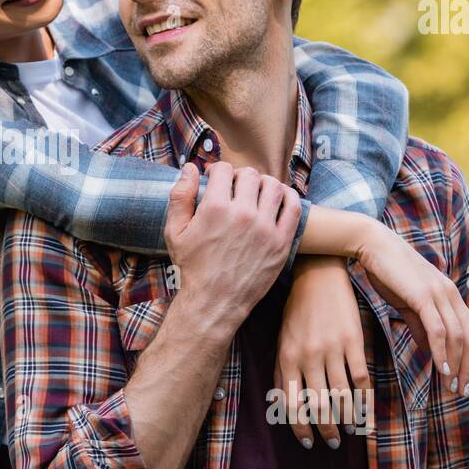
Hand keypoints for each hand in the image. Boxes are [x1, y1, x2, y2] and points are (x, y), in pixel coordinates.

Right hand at [164, 162, 301, 343]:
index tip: (216, 179)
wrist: (215, 301)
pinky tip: (278, 199)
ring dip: (263, 184)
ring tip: (255, 193)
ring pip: (273, 186)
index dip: (217, 170)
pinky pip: (293, 207)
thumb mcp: (175, 232)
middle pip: (250, 174)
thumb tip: (190, 167)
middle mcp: (242, 214)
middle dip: (240, 176)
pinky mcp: (281, 242)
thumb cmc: (193, 266)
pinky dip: (287, 196)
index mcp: (214, 208)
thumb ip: (180, 196)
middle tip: (235, 187)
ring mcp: (265, 228)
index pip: (224, 169)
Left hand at [274, 257, 369, 449]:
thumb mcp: (282, 341)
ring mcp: (332, 349)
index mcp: (286, 358)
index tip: (308, 442)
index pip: (291, 404)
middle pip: (318, 405)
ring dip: (346, 419)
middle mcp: (308, 357)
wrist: (318, 278)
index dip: (299, 428)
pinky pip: (361, 378)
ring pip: (341, 396)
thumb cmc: (296, 312)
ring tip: (349, 431)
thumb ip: (282, 371)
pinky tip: (365, 411)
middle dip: (325, 429)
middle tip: (332, 443)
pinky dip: (365, 400)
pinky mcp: (353, 341)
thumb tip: (282, 405)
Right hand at [355, 222, 468, 397]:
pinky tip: (439, 368)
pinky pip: (437, 330)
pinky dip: (441, 351)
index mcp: (449, 295)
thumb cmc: (387, 273)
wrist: (373, 245)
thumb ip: (420, 324)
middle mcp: (450, 294)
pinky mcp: (423, 296)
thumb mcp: (407, 302)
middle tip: (462, 390)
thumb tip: (429, 348)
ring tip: (451, 386)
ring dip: (456, 365)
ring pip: (457, 337)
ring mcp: (438, 294)